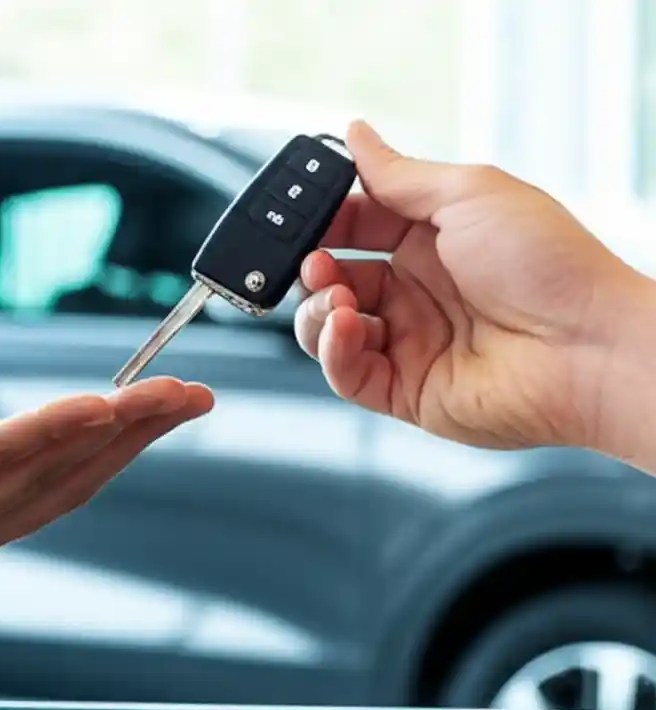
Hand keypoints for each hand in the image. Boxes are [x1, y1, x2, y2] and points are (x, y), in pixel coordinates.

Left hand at [0, 377, 211, 571]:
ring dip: (115, 430)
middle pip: (70, 483)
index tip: (172, 408)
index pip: (62, 487)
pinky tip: (94, 406)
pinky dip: (49, 431)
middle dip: (140, 439)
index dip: (124, 450)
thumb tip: (10, 437)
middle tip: (197, 396)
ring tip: (167, 394)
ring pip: (45, 472)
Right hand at [295, 120, 655, 459]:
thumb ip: (398, 174)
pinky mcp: (406, 391)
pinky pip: (347, 374)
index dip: (325, 222)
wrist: (589, 347)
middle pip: (335, 280)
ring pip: (329, 329)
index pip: (357, 227)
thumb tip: (355, 136)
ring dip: (317, 310)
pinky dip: (333, 350)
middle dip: (313, 269)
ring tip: (337, 298)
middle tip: (315, 262)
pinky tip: (348, 326)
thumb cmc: (550, 265)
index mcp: (433, 241)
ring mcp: (411, 343)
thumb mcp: (468, 193)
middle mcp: (419, 293)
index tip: (302, 216)